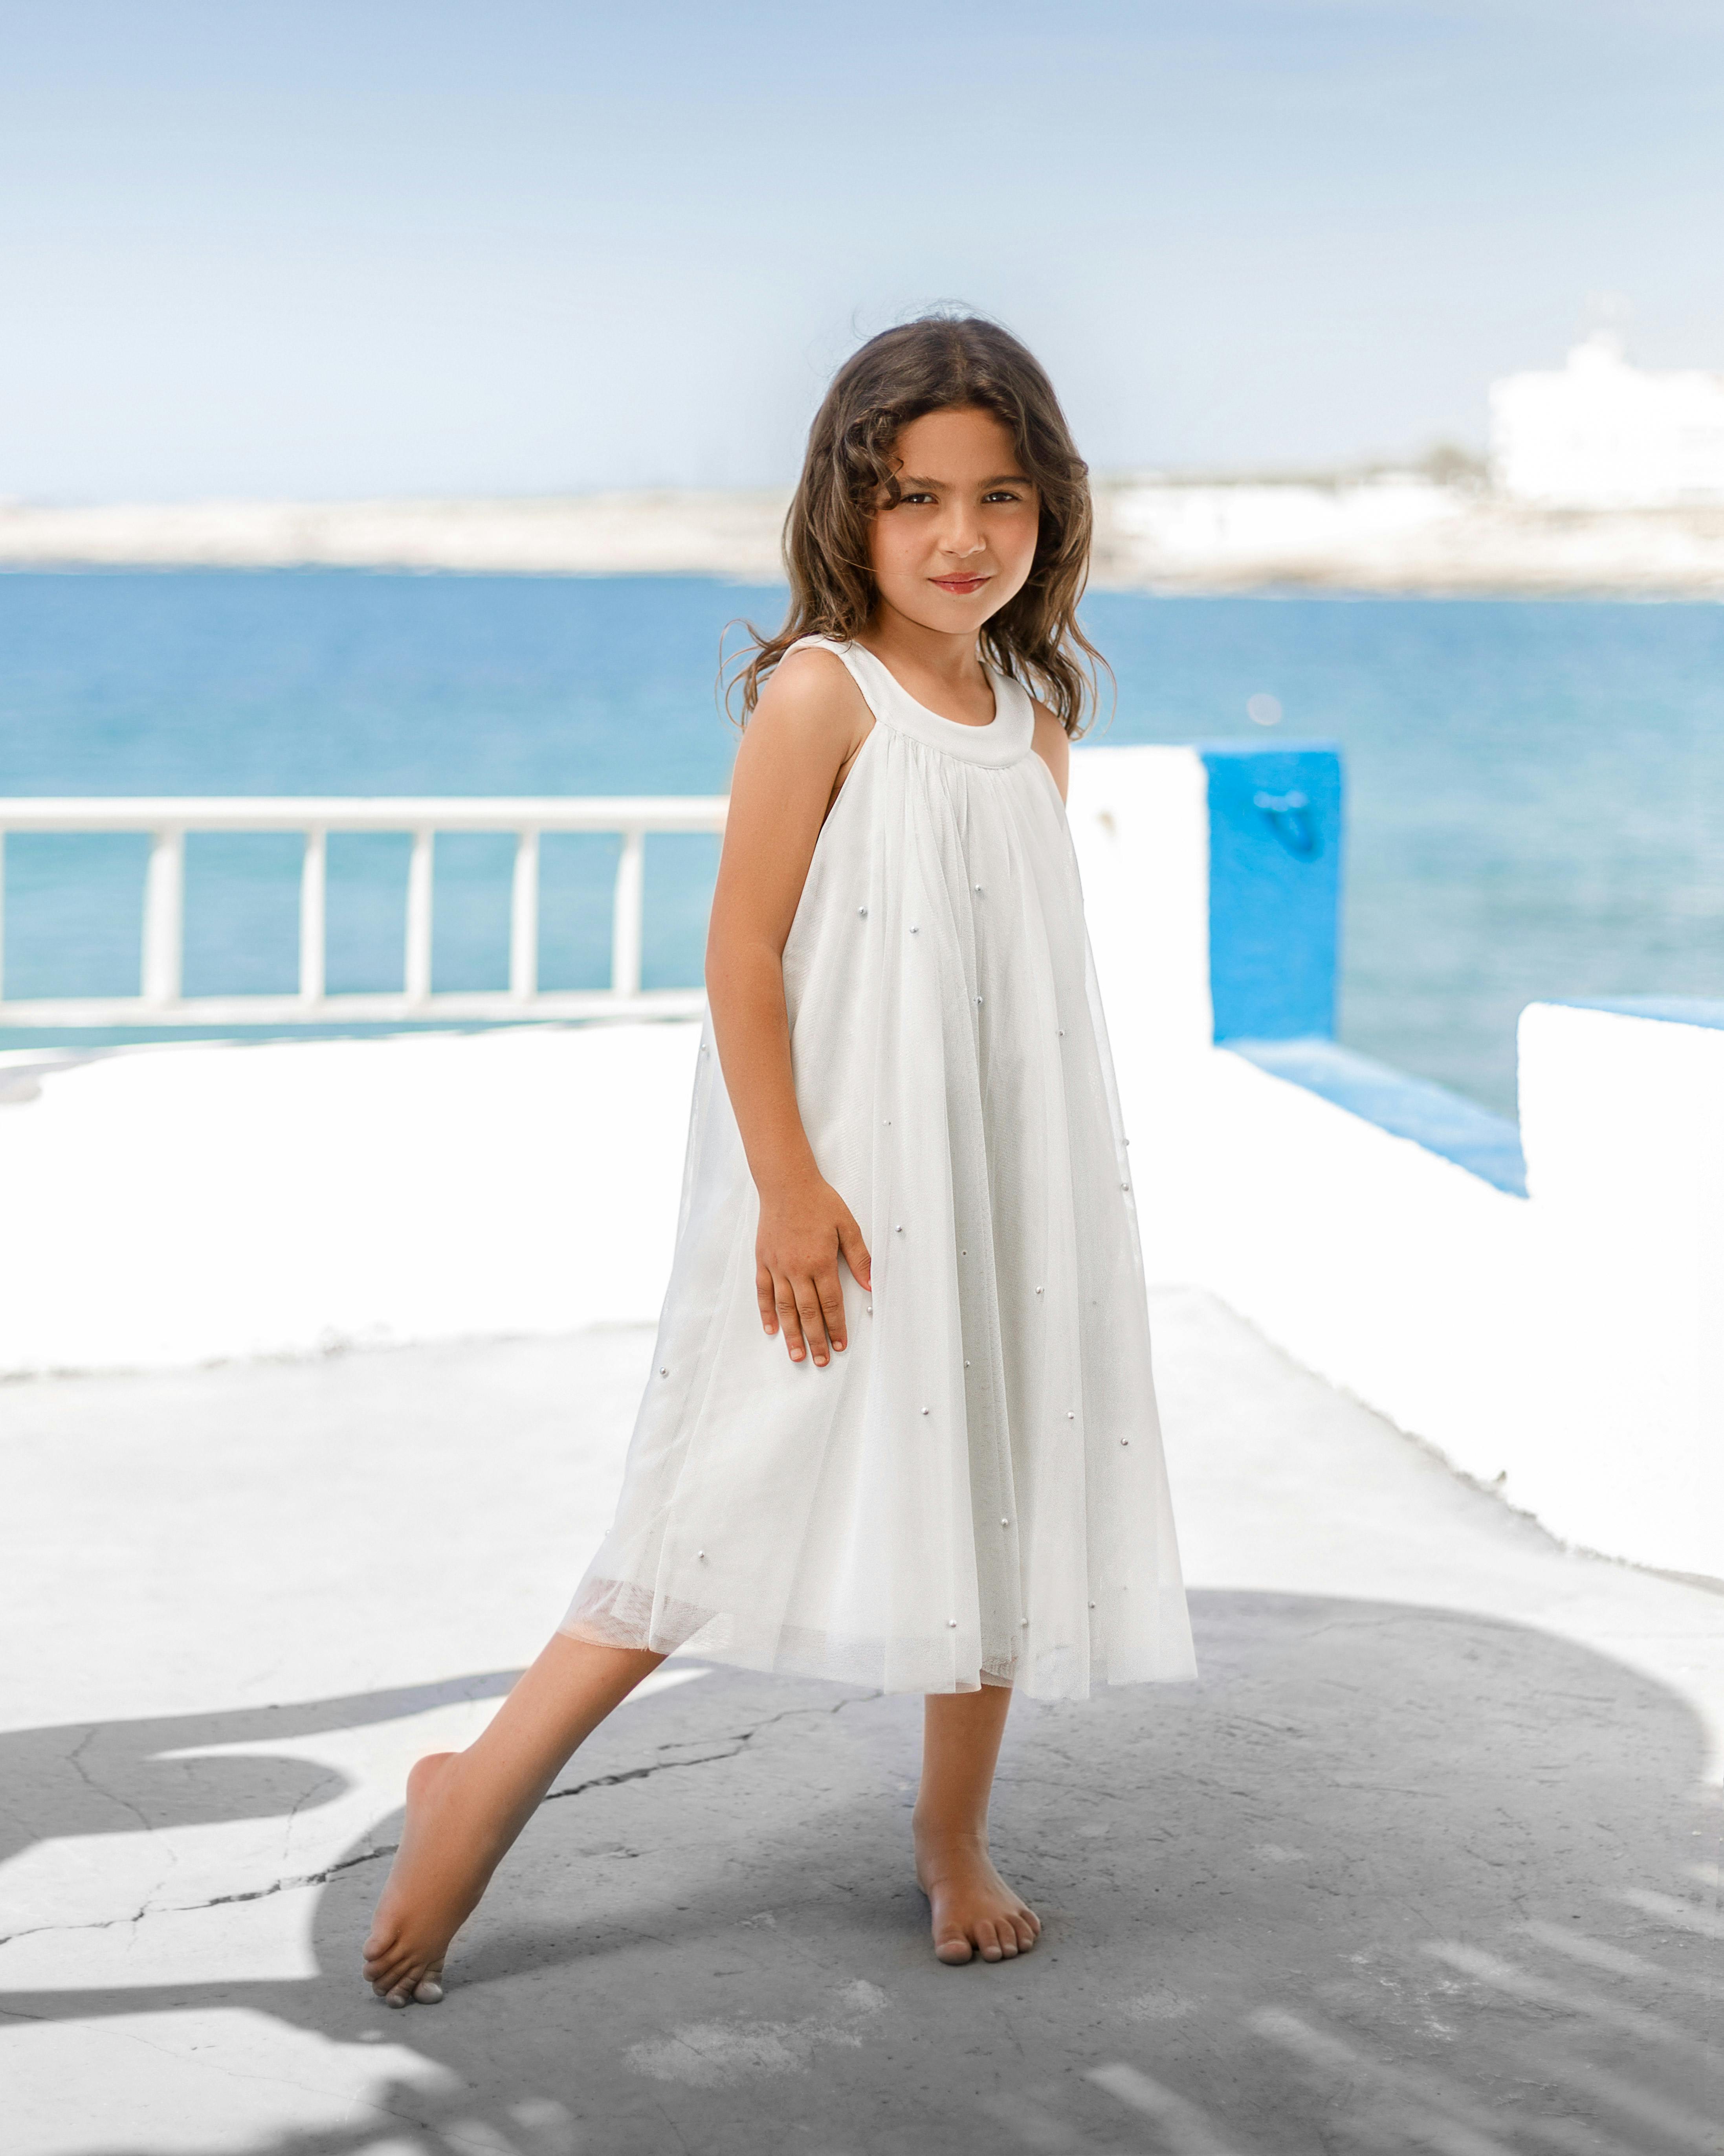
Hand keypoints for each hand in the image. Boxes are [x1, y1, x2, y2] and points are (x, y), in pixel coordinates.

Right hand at [756, 1173, 871, 1366]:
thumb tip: (872, 1284)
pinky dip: (767, 1313)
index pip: (831, 1303)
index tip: (841, 1345)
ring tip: (797, 1355)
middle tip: (821, 1361)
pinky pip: (763, 1292)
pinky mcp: (763, 1260)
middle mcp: (797, 1269)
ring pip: (785, 1308)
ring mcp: (777, 1266)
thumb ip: (860, 1258)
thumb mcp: (847, 1226)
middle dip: (816, 1340)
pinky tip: (772, 1329)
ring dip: (792, 1334)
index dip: (837, 1327)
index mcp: (821, 1262)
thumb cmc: (818, 1202)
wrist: (786, 1184)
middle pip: (808, 1312)